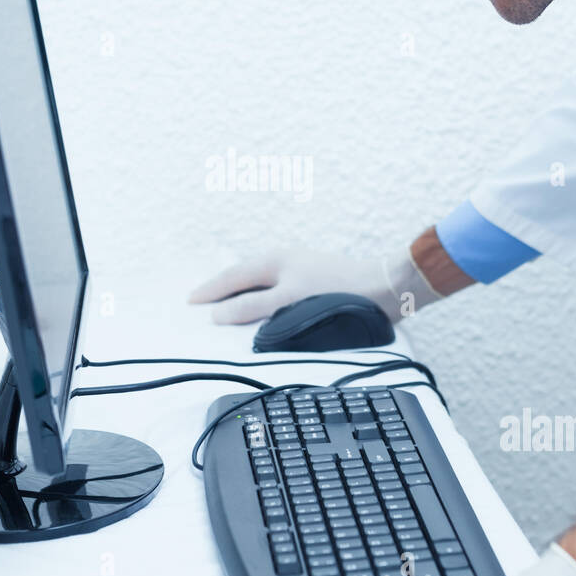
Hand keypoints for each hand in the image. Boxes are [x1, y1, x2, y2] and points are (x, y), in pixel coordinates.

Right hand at [189, 248, 402, 324]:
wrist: (384, 288)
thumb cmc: (338, 292)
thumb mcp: (289, 301)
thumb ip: (253, 307)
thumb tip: (219, 314)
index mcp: (276, 261)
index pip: (233, 277)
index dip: (211, 291)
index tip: (191, 301)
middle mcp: (285, 261)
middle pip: (244, 275)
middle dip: (221, 287)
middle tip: (199, 299)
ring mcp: (300, 269)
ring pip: (260, 281)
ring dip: (241, 290)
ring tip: (225, 302)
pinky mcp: (314, 281)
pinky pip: (275, 287)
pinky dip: (260, 295)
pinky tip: (263, 306)